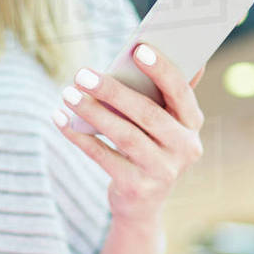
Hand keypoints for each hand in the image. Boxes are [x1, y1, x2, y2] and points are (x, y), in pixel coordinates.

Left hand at [52, 43, 204, 226]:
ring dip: (92, 112)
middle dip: (112, 90)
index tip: (138, 48)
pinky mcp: (137, 187)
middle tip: (82, 74)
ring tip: (68, 94)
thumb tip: (157, 50)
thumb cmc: (149, 147)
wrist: (142, 204)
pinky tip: (60, 119)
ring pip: (123, 135)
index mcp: (193, 125)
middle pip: (146, 114)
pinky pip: (102, 157)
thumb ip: (161, 92)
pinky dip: (79, 137)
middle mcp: (185, 149)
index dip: (162, 70)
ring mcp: (162, 171)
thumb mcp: (161, 123)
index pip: (181, 93)